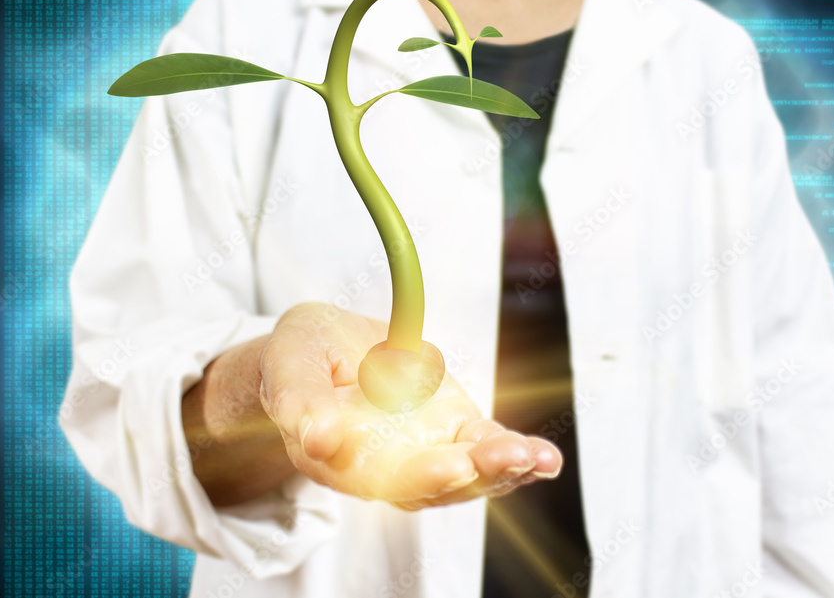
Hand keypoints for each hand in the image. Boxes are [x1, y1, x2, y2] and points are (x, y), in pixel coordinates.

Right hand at [258, 302, 561, 509]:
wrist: (326, 348)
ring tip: (534, 458)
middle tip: (500, 459)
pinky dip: (517, 456)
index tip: (448, 466)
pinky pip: (486, 447)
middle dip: (468, 475)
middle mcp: (383, 466)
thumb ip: (298, 398)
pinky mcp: (453, 429)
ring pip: (465, 473)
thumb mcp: (288, 361)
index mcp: (337, 456)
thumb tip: (319, 437)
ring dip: (501, 470)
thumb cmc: (302, 357)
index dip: (412, 475)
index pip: (373, 478)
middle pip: (428, 485)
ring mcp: (422, 449)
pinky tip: (545, 458)